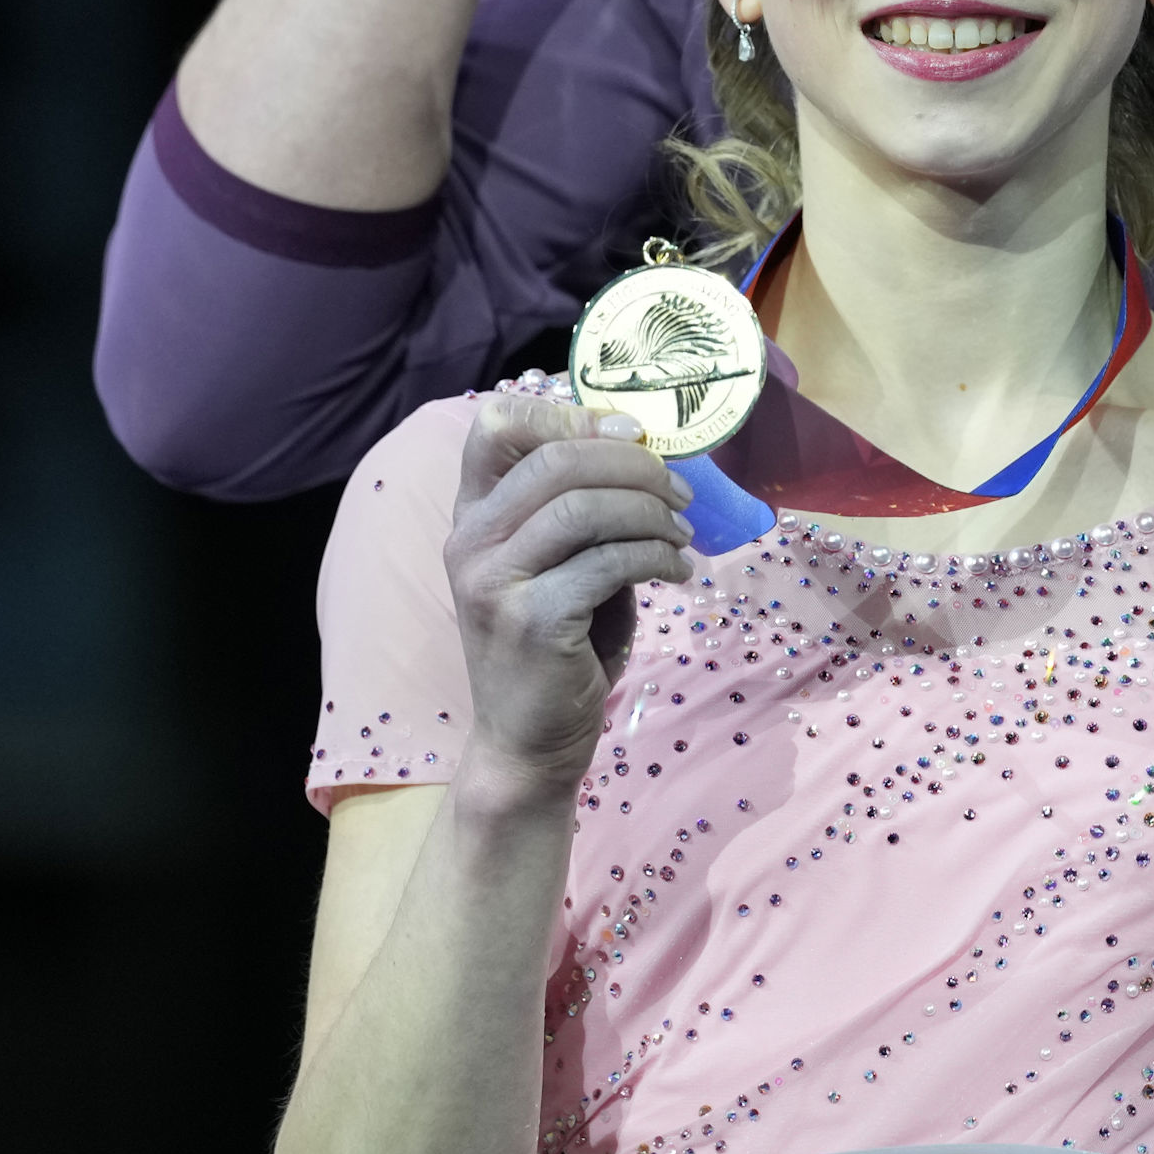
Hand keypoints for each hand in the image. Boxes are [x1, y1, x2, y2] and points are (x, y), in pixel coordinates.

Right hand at [441, 393, 695, 796]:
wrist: (527, 742)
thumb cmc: (556, 644)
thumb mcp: (560, 563)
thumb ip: (583, 509)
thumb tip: (649, 455)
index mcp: (473, 516)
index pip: (495, 425)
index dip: (568, 412)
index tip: (631, 431)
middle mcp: (470, 541)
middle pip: (555, 460)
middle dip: (632, 465)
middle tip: (679, 490)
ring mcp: (492, 582)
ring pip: (583, 507)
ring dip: (650, 513)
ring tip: (682, 534)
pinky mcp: (530, 622)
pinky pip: (607, 562)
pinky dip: (656, 557)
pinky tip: (677, 571)